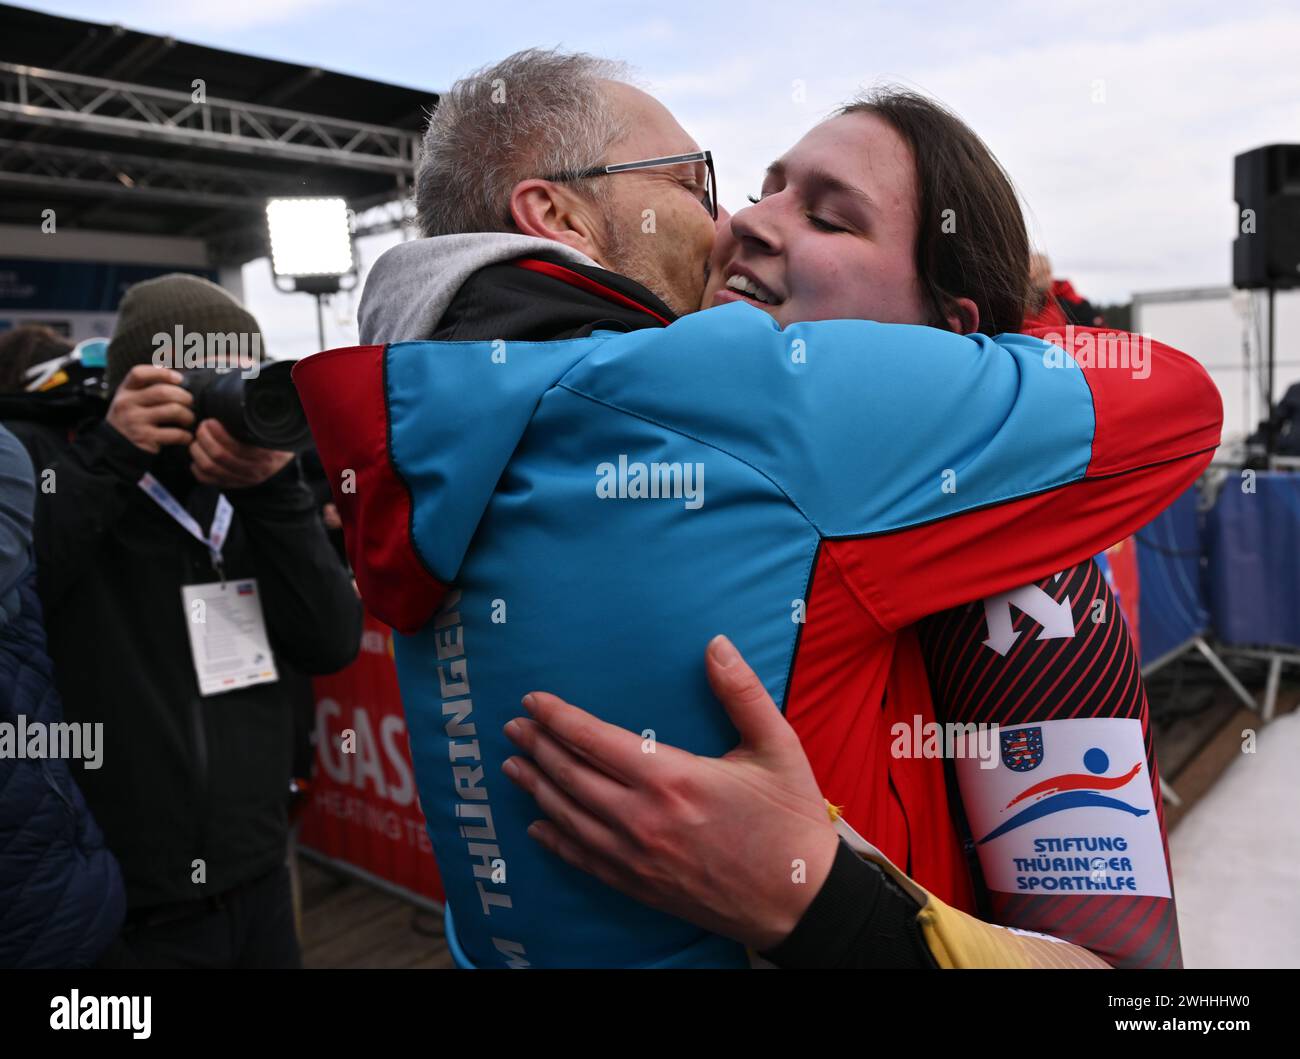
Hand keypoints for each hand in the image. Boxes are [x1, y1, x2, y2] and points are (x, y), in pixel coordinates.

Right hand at [105, 365, 195, 453]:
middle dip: (184, 397)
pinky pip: (174, 433)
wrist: (116, 446)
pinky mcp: (144, 438)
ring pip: (173, 411)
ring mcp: (134, 421)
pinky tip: (186, 437)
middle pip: (163, 392)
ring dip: (188, 415)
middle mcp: (126, 403)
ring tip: (188, 419)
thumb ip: (152, 381)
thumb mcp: (134, 396)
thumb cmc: (134, 415)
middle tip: (189, 403)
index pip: (139, 373)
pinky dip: (186, 436)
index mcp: (125, 390)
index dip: (162, 373)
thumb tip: (176, 359)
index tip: (179, 379)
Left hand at [189, 418, 292, 488]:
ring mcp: (240, 480)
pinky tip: (199, 455)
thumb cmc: (274, 445)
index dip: (218, 434)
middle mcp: (252, 471)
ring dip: (197, 451)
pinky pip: (206, 479)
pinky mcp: (229, 485)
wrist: (281, 466)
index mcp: (264, 456)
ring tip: (198, 439)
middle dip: (204, 438)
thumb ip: (260, 423)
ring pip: (209, 468)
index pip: (235, 448)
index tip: (212, 421)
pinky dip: (196, 467)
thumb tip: (244, 405)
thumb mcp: (273, 433)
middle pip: (218, 457)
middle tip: (202, 426)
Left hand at [502, 634, 838, 951]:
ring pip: (568, 817)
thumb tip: (715, 644)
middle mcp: (643, 818)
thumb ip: (742, 692)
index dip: (558, 717)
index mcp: (672, 778)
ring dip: (535, 788)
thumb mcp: (777, 746)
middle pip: (570, 776)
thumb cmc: (790, 822)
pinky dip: (554, 841)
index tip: (533, 700)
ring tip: (512, 766)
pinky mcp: (640, 886)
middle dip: (536, 747)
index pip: (594, 740)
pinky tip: (537, 828)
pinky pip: (583, 860)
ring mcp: (637, 857)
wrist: (803, 902)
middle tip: (511, 727)